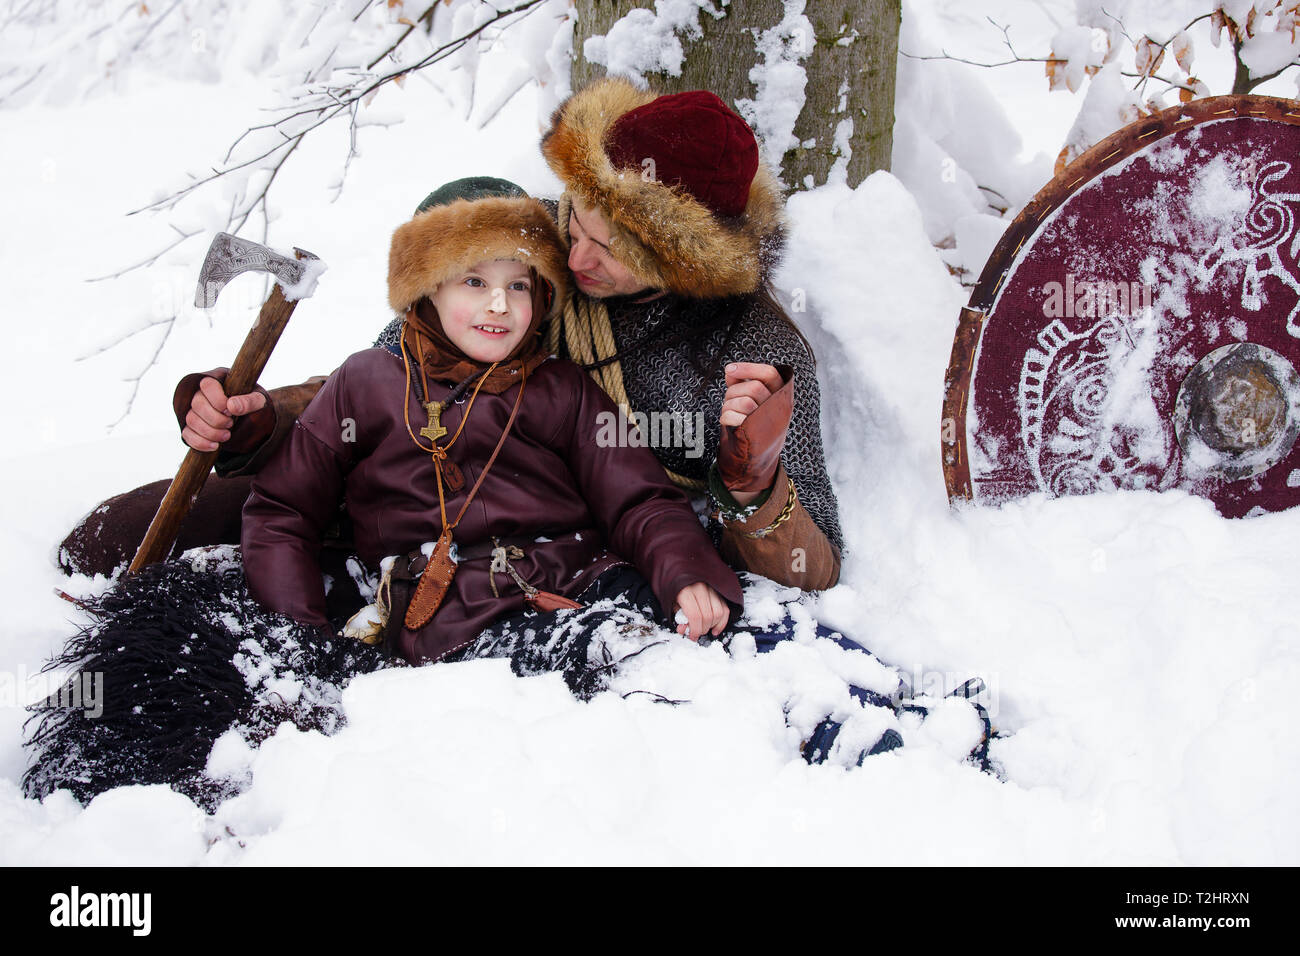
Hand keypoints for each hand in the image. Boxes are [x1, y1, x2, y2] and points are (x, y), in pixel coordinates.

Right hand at [175, 368, 269, 452]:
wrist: (253, 419)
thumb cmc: (254, 405)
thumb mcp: (259, 401)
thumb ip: (249, 401)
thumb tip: (232, 406)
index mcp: (218, 382)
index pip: (207, 385)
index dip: (218, 400)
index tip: (231, 411)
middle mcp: (202, 394)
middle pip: (198, 405)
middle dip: (216, 419)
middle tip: (231, 424)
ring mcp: (195, 411)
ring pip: (191, 420)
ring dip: (210, 432)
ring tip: (227, 436)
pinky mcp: (192, 428)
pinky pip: (187, 435)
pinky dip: (200, 442)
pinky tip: (215, 446)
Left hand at [673, 582, 729, 640]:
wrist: (678, 569)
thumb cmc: (674, 585)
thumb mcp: (671, 601)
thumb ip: (679, 617)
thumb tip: (684, 629)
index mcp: (686, 590)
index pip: (695, 616)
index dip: (695, 630)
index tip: (692, 636)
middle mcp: (701, 588)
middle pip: (708, 616)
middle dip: (702, 629)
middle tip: (696, 633)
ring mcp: (711, 588)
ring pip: (719, 613)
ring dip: (712, 626)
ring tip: (704, 628)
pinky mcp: (718, 591)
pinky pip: (725, 608)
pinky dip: (722, 621)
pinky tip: (715, 628)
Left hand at [717, 362, 793, 496]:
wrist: (756, 460)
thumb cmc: (755, 425)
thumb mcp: (759, 401)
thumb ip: (746, 383)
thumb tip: (731, 371)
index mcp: (782, 397)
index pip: (770, 374)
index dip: (748, 368)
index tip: (729, 369)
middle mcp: (779, 409)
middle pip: (754, 387)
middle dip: (735, 391)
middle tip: (730, 399)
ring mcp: (768, 423)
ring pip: (744, 401)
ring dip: (729, 405)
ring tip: (731, 412)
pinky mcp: (754, 436)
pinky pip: (732, 417)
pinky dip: (725, 418)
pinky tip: (729, 424)